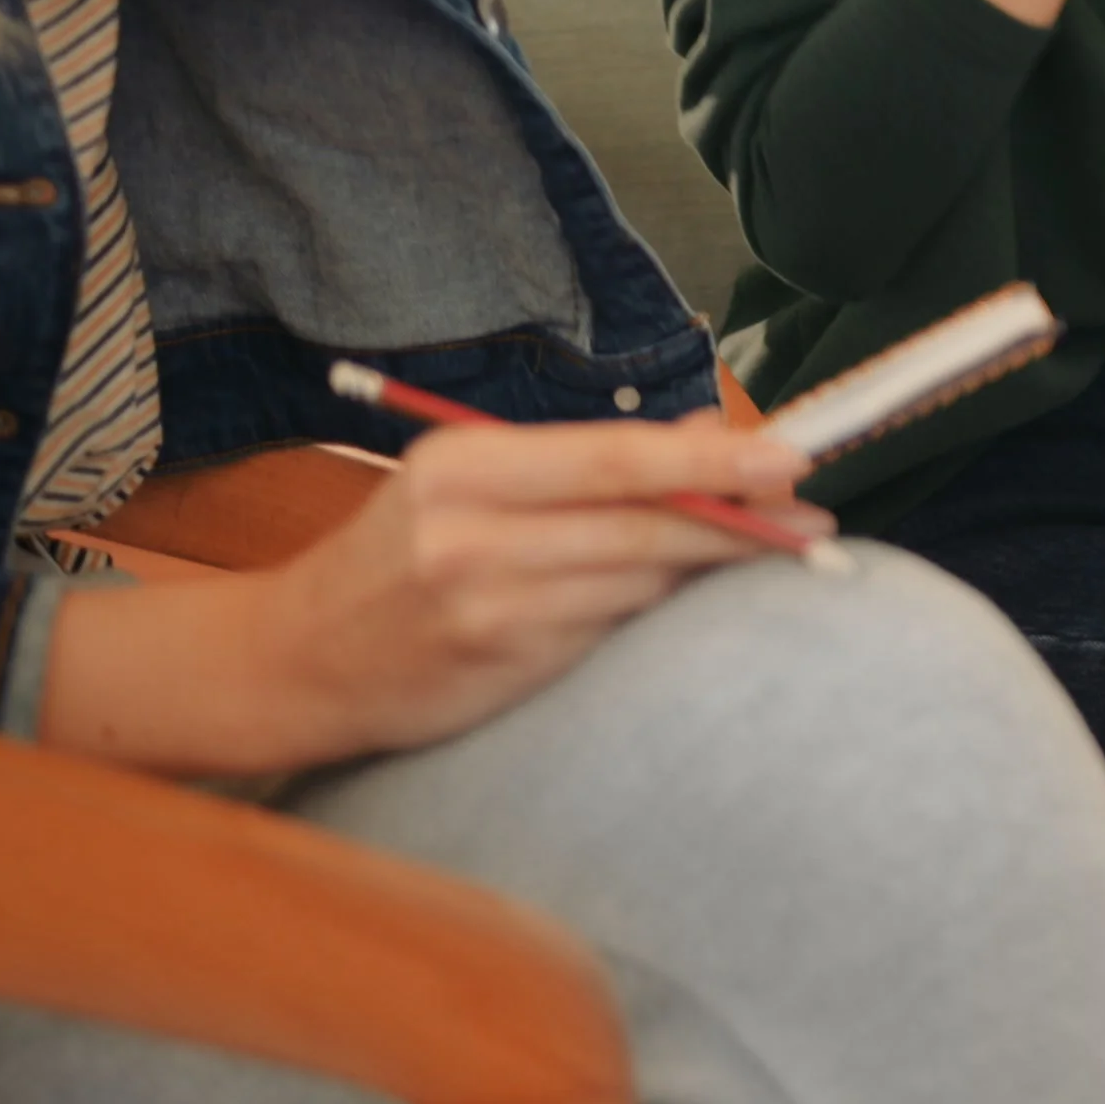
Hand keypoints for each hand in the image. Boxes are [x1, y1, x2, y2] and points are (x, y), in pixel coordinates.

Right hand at [249, 417, 831, 761]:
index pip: (616, 457)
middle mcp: (469, 531)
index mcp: (463, 465)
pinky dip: (650, 614)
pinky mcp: (497, 666)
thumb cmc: (400, 559)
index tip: (791, 460)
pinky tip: (672, 604)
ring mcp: (483, 605)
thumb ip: (588, 463)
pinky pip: (607, 632)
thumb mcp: (471, 485)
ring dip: (705, 569)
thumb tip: (713, 437)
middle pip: (640, 520)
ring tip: (766, 554)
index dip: (714, 462)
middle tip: (812, 519)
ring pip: (636, 580)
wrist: (292, 662)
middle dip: (739, 519)